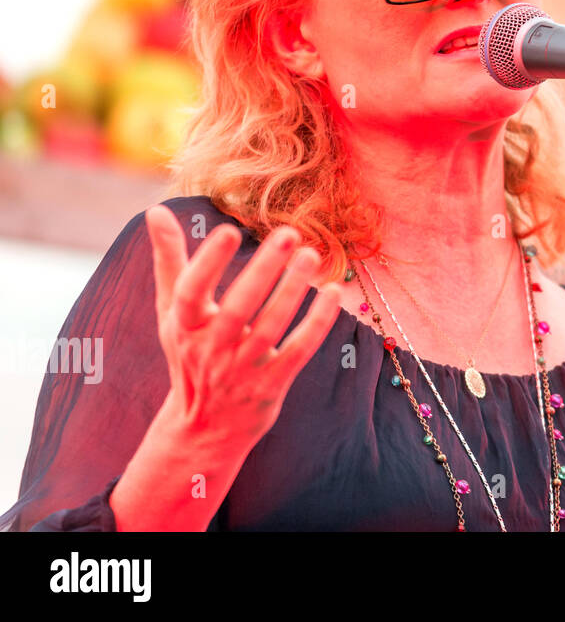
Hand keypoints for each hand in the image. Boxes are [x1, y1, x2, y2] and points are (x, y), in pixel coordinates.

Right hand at [145, 204, 342, 446]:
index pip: (190, 294)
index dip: (207, 263)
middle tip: (289, 234)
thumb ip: (169, 261)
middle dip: (263, 271)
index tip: (229, 229)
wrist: (204, 428)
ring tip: (311, 255)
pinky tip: (334, 292)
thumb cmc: (191, 354)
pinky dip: (317, 323)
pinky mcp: (271, 386)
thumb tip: (155, 210)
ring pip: (271, 328)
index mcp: (184, 327)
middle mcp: (210, 350)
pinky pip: (298, 351)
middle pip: (237, 309)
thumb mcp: (172, 312)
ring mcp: (242, 370)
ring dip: (293, 291)